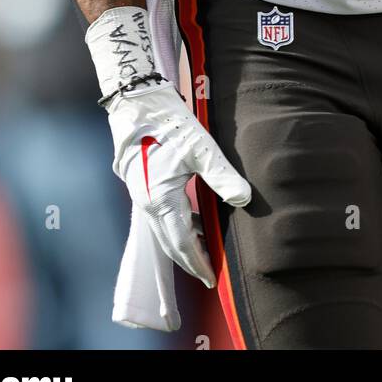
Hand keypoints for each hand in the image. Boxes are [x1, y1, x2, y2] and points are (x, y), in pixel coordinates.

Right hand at [106, 80, 250, 284]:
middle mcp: (147, 203)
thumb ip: (222, 176)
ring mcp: (141, 194)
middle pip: (169, 243)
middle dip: (189, 260)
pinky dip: (176, 224)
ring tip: (205, 248)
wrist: (136, 103)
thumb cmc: (168, 124)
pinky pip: (159, 215)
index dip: (197, 263)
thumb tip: (244, 199)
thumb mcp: (201, 149)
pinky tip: (192, 219)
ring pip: (163, 230)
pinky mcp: (141, 184)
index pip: (182, 244)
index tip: (212, 278)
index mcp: (160, 200)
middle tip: (209, 273)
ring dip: (183, 243)